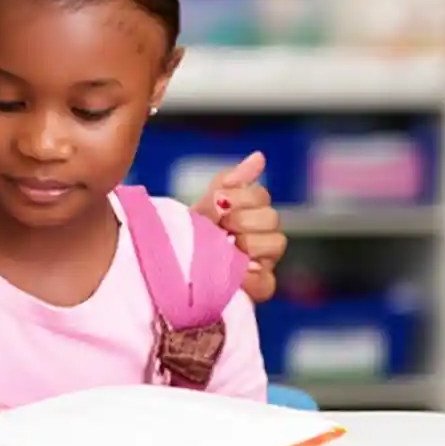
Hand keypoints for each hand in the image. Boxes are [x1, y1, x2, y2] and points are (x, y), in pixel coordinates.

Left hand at [191, 151, 287, 302]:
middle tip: (220, 226)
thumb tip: (259, 157)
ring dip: (248, 243)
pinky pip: (267, 282)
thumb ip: (229, 182)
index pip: (261, 196)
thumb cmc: (190, 234)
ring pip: (275, 244)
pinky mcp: (257, 289)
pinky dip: (252, 277)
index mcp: (251, 213)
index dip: (241, 197)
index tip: (218, 203)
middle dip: (242, 219)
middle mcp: (262, 236)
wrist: (169, 266)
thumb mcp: (204, 206)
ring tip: (225, 247)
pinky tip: (236, 271)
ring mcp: (262, 262)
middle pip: (272, 218)